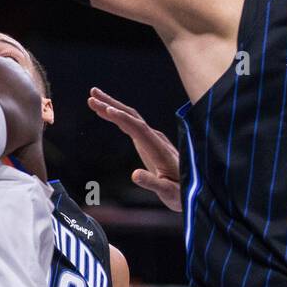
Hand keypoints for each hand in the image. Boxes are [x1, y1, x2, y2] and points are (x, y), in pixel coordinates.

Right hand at [87, 87, 181, 210]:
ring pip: (130, 117)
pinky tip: (107, 112)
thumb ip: (153, 184)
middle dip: (111, 104)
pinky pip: (130, 124)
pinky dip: (117, 116)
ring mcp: (152, 138)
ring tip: (93, 98)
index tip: (106, 109)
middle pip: (132, 116)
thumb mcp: (169, 193)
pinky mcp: (148, 142)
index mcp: (158, 149)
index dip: (122, 118)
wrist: (194, 189)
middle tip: (92, 94)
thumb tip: (135, 174)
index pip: (138, 128)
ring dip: (112, 106)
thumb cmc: (181, 192)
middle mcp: (155, 139)